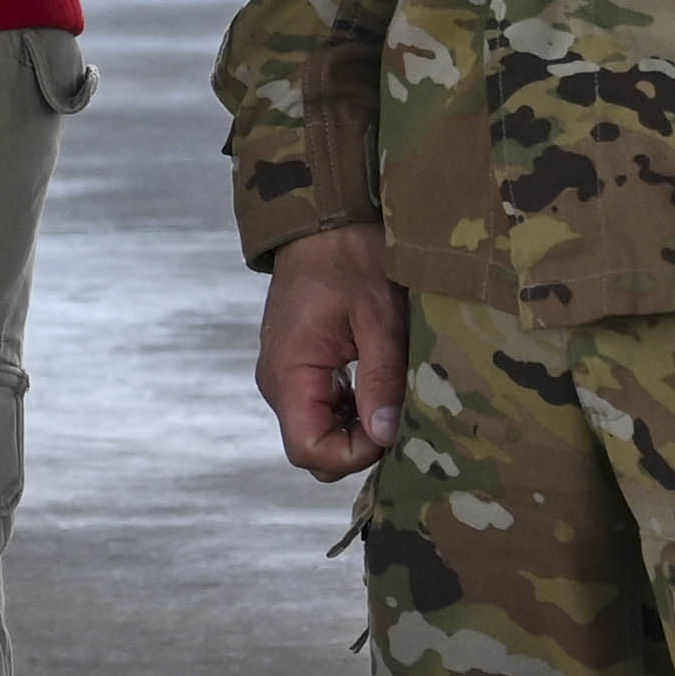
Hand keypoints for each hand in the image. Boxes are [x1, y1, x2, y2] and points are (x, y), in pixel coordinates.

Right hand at [255, 223, 406, 479]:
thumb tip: (385, 436)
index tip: (389, 427)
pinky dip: (349, 410)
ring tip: (391, 396)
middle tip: (396, 414)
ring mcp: (284, 374)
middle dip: (356, 446)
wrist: (323, 221)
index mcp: (289, 373)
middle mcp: (278, 382)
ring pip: (317, 431)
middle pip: (311, 448)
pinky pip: (319, 408)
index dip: (353, 454)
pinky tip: (377, 385)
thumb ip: (380, 379)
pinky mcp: (296, 366)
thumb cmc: (351, 260)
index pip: (309, 450)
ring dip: (356, 428)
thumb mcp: (379, 318)